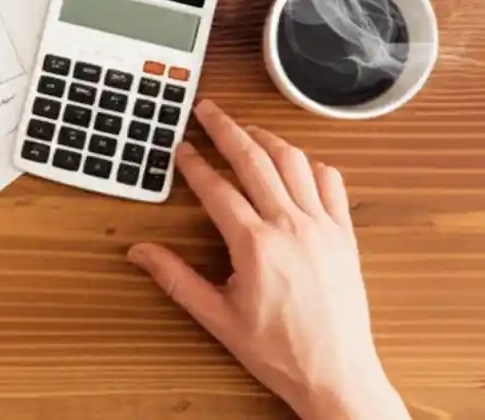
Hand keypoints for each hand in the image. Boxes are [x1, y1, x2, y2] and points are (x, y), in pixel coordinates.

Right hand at [127, 100, 407, 419]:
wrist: (336, 374)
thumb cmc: (279, 351)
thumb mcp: (217, 317)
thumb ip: (176, 279)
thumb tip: (140, 253)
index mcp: (256, 245)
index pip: (217, 188)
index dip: (194, 164)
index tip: (181, 148)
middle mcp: (292, 226)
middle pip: (255, 159)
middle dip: (227, 129)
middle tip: (208, 110)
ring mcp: (323, 226)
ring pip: (294, 161)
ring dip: (267, 139)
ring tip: (246, 130)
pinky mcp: (345, 234)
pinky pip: (331, 183)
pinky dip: (311, 164)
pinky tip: (296, 164)